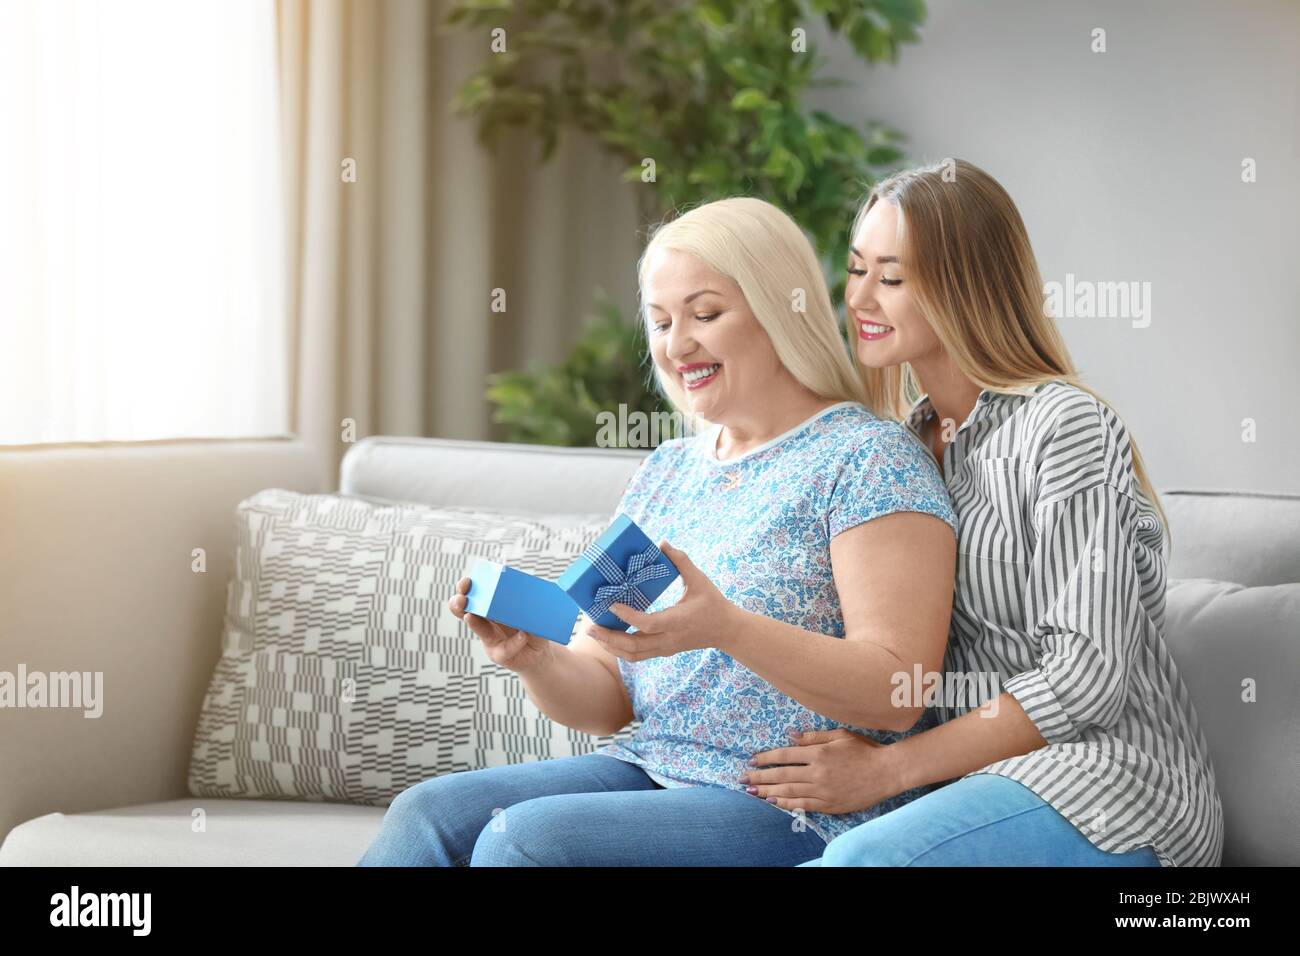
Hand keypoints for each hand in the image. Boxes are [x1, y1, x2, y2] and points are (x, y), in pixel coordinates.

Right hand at [448, 576, 555, 674]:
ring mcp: (490, 638)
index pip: (474, 593)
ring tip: (469, 616)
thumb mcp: (534, 612)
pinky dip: (514, 642)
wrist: (538, 653)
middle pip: (464, 610)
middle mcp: (486, 621)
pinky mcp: (499, 654)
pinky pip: (504, 649)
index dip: (466, 587)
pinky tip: (522, 636)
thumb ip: (530, 604)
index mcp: (492, 606)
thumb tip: (531, 596)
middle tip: (461, 599)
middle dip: (458, 603)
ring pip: (477, 629)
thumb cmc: (533, 628)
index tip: (466, 581)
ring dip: (472, 621)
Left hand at [582, 541, 736, 661]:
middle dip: (609, 638)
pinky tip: (609, 639)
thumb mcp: (700, 580)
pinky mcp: (664, 651)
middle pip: (633, 646)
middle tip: (590, 626)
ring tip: (595, 634)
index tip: (611, 604)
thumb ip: (682, 562)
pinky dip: (621, 650)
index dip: (628, 615)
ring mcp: (666, 648)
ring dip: (612, 646)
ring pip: (633, 655)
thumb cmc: (714, 603)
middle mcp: (669, 639)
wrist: (727, 631)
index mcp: (677, 621)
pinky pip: (638, 655)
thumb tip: (663, 544)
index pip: (647, 624)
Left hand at [738, 728, 904, 814]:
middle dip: (760, 776)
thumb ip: (814, 736)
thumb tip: (790, 735)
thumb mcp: (840, 735)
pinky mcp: (829, 804)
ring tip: (752, 791)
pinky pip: (803, 805)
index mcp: (819, 753)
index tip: (752, 759)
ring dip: (768, 791)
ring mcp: (823, 790)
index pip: (785, 755)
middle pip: (782, 775)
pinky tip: (774, 802)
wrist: (886, 773)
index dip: (767, 758)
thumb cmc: (865, 750)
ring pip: (789, 791)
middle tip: (743, 778)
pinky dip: (786, 803)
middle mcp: (817, 772)